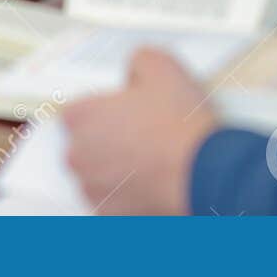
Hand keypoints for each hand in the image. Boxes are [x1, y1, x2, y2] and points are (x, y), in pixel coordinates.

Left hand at [62, 48, 218, 214]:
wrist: (202, 171)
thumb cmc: (179, 122)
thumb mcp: (161, 64)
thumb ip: (136, 61)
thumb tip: (133, 72)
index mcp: (81, 116)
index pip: (75, 111)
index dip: (101, 110)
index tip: (123, 113)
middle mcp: (77, 155)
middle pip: (83, 145)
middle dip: (105, 141)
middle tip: (140, 136)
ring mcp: (92, 189)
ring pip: (97, 176)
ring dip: (115, 170)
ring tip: (150, 161)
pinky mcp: (111, 216)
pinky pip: (114, 202)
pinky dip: (128, 195)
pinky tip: (153, 183)